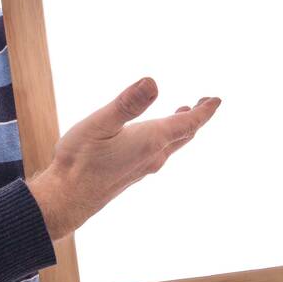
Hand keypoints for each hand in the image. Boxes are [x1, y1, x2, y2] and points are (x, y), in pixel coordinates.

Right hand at [26, 78, 220, 239]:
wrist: (66, 200)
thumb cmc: (80, 160)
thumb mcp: (101, 123)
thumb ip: (127, 103)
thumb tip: (153, 81)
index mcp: (151, 141)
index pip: (188, 124)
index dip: (205, 110)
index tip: (216, 99)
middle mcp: (153, 157)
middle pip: (184, 134)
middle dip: (196, 117)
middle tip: (205, 102)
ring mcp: (142, 168)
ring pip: (171, 145)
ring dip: (180, 128)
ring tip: (183, 112)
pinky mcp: (130, 174)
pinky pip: (157, 153)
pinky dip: (165, 139)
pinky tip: (152, 138)